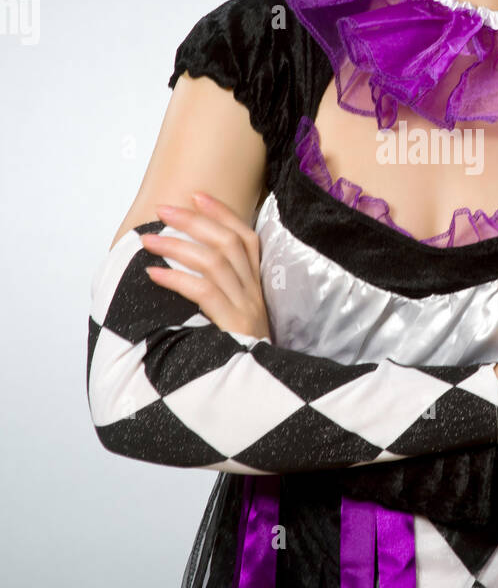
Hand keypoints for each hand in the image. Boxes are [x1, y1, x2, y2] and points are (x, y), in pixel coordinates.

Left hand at [139, 192, 271, 339]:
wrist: (259, 392)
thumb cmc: (239, 353)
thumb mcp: (235, 318)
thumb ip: (218, 292)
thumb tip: (178, 268)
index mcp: (256, 286)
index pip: (245, 238)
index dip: (222, 213)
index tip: (197, 195)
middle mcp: (254, 291)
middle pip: (228, 242)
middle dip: (194, 221)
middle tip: (163, 210)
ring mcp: (247, 307)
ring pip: (214, 261)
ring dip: (177, 246)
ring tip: (149, 241)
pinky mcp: (234, 325)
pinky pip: (204, 292)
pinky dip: (177, 279)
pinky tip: (155, 275)